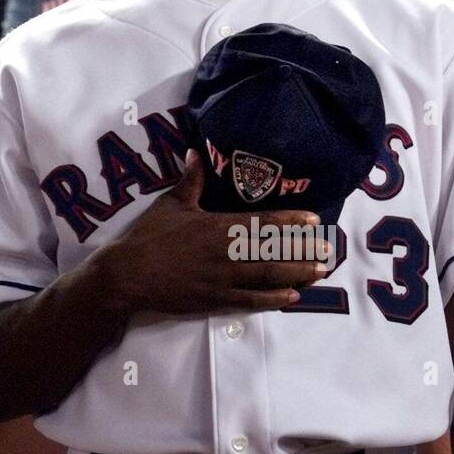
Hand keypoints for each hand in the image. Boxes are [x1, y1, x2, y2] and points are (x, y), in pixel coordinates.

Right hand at [101, 149, 329, 316]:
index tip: (313, 219)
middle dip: (302, 249)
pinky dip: (272, 299)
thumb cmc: (147, 238)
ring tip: (319, 271)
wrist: (127, 276)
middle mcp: (225, 252)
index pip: (261, 222)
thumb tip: (196, 153)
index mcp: (217, 226)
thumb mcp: (170, 204)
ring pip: (267, 276)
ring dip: (296, 273)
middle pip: (272, 250)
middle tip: (327, 248)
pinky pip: (250, 301)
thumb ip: (190, 180)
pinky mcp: (214, 300)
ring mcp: (221, 278)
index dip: (289, 221)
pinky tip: (293, 297)